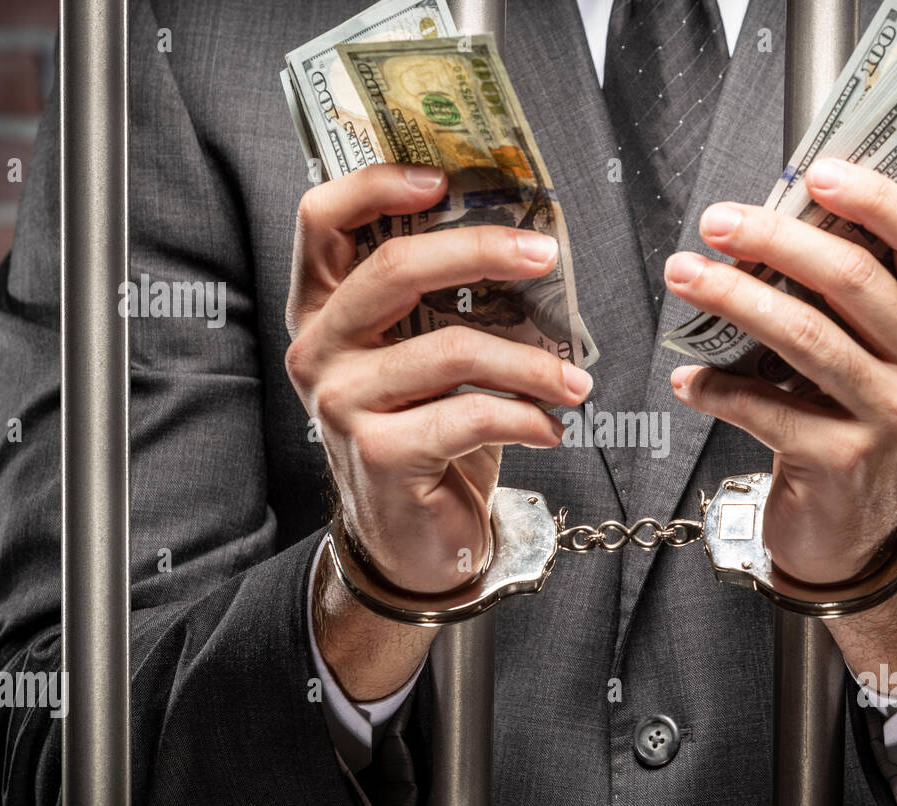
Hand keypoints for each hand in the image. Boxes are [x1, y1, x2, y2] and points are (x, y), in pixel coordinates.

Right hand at [284, 163, 590, 696]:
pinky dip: (527, 418)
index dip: (377, 185)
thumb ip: (443, 302)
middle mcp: (320, 349)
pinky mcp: (380, 454)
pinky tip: (550, 427)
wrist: (410, 536)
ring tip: (575, 381)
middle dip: (483, 251)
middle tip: (545, 255)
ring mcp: (343, 403)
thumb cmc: (425, 435)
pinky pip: (471, 416)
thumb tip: (522, 242)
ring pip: (451, 348)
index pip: (322, 219)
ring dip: (532, 362)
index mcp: (325, 310)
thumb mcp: (424, 358)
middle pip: (394, 268)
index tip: (443, 178)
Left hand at [663, 157, 896, 675]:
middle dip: (773, 239)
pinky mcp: (842, 459)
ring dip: (731, 298)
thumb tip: (775, 220)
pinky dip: (715, 387)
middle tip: (717, 222)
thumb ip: (852, 297)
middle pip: (852, 279)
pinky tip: (687, 378)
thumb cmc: (859, 421)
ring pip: (803, 335)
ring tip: (684, 276)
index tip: (813, 171)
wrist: (860, 527)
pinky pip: (764, 406)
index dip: (872, 199)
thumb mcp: (881, 355)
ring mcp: (892, 416)